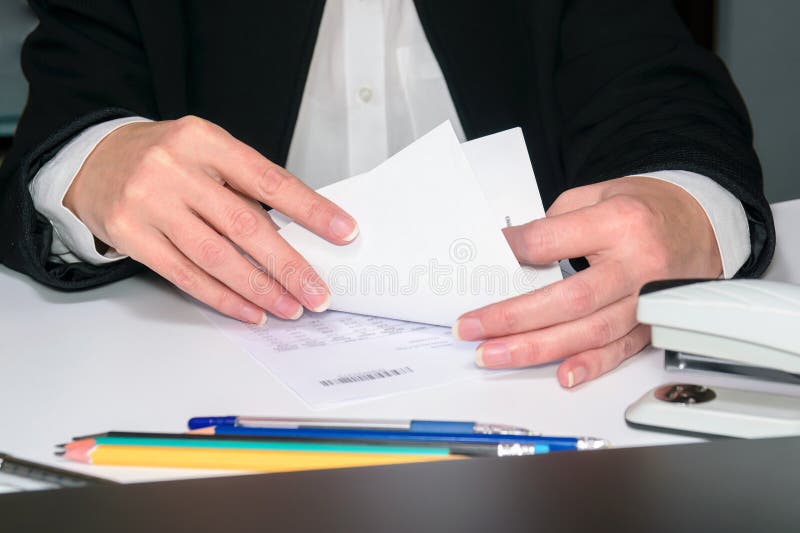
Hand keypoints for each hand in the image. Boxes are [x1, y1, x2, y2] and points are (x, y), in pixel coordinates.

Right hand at [64, 116, 358, 323]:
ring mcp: (149, 203)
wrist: (95, 160)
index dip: (310, 209)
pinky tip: (250, 310)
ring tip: (290, 307)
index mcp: (204, 140)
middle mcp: (175, 169)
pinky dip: (223, 298)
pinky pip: (185, 276)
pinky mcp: (131, 236)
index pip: (268, 179)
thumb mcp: (207, 152)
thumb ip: (244, 185)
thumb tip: (298, 233)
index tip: (343, 231)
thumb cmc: (165, 158)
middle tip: (317, 292)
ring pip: (216, 257)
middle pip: (244, 225)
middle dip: (288, 265)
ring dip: (260, 288)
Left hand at [453, 177, 721, 387]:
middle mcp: (638, 264)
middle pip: (569, 299)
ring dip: (536, 348)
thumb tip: (510, 253)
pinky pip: (621, 349)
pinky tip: (560, 375)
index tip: (486, 258)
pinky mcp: (653, 323)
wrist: (701, 224)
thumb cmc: (642, 208)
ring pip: (590, 331)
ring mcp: (648, 299)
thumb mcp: (598, 194)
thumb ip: (555, 223)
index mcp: (620, 222)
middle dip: (513, 318)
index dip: (514, 250)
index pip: (552, 242)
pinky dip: (590, 364)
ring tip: (493, 355)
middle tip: (471, 328)